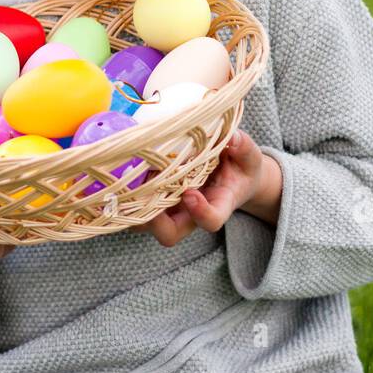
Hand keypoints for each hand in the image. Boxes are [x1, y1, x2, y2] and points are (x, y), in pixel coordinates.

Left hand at [130, 129, 275, 247]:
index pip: (211, 222)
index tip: (190, 193)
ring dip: (134, 207)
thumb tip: (231, 138)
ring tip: (132, 177)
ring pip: (145, 224)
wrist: (231, 175)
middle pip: (169, 234)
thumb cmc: (240, 167)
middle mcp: (191, 214)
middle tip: (147, 191)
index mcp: (219, 205)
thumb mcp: (250, 156)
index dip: (200, 213)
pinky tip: (123, 169)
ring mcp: (171, 209)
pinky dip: (126, 193)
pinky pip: (135, 206)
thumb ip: (243, 148)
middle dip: (154, 221)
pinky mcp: (156, 199)